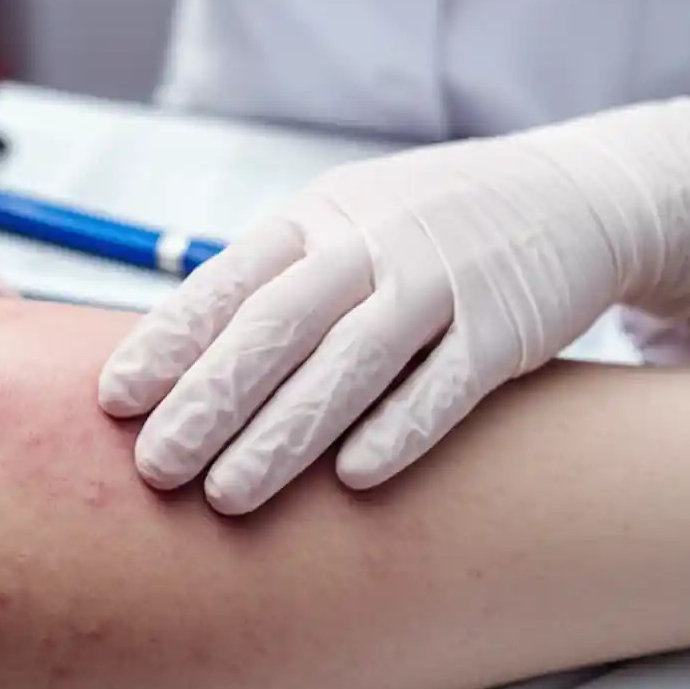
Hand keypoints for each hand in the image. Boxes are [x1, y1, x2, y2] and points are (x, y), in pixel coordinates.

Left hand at [99, 100, 689, 513]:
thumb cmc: (433, 226)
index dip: (170, 341)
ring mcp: (443, 281)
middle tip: (156, 468)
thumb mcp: (351, 222)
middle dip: (210, 399)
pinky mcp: (506, 326)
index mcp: (320, 218)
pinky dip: (400, 430)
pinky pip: (447, 386)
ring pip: (352, 362)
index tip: (116, 399)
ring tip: (228, 494)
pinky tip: (353, 480)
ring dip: (286, 432)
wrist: (573, 194)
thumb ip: (281, 278)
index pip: (229, 280)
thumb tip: (185, 357)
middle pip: (278, 326)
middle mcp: (373, 243)